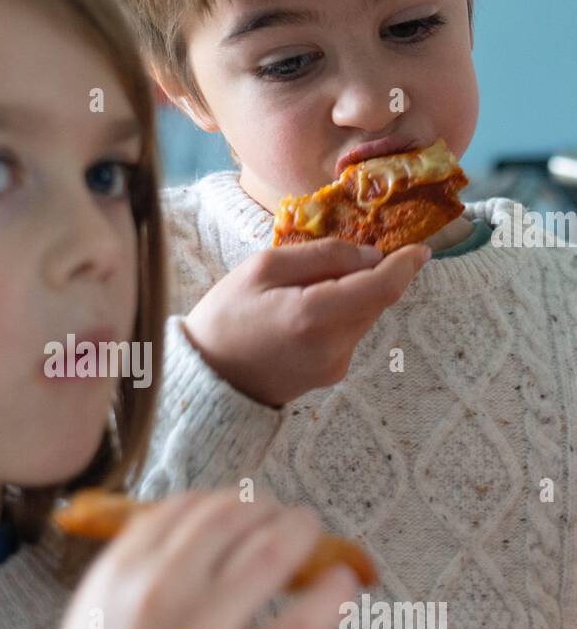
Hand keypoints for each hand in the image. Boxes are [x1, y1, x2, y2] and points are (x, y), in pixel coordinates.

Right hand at [22, 488, 358, 628]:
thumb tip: (197, 535)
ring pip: (270, 553)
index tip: (244, 506)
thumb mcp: (94, 617)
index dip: (225, 500)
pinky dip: (331, 594)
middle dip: (268, 509)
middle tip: (288, 518)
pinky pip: (301, 623)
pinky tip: (345, 581)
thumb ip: (134, 572)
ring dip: (300, 532)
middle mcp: (160, 592)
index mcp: (120, 573)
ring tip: (313, 535)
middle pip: (232, 518)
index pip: (186, 508)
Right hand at [183, 238, 430, 406]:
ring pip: (363, 316)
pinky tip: (301, 316)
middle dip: (365, 275)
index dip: (405, 264)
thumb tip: (370, 255)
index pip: (382, 287)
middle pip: (375, 300)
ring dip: (350, 295)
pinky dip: (338, 315)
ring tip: (301, 293)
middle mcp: (335, 346)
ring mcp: (336, 365)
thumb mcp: (262, 268)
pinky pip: (349, 333)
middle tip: (325, 263)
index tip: (420, 249)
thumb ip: (321, 255)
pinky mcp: (332, 375)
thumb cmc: (226, 317)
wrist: (208, 379)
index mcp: (315, 316)